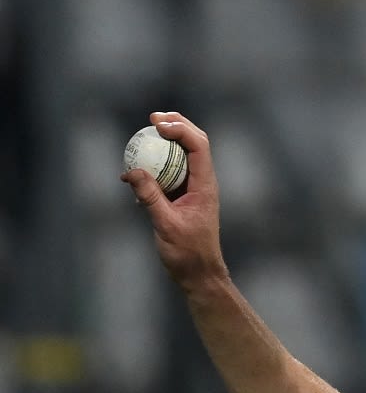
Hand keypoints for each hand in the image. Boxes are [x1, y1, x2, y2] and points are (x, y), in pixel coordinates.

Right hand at [120, 112, 228, 288]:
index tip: (157, 124)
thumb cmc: (188, 254)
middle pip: (194, 143)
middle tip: (152, 118)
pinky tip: (133, 176)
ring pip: (181, 157)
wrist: (199, 273)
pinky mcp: (182, 198)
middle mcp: (202, 183)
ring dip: (163, 144)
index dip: (180, 129)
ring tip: (142, 136)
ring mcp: (192, 189)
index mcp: (205, 186)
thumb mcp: (166, 225)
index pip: (199, 146)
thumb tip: (132, 171)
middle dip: (176, 126)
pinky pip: (168, 174)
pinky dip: (154, 168)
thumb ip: (150, 197)